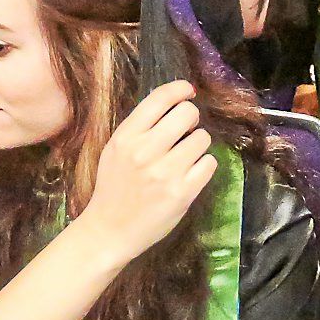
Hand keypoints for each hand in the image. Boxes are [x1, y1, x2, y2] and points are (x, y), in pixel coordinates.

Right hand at [74, 80, 218, 267]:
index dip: (180, 89)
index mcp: (126, 137)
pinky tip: (191, 173)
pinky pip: (209, 163)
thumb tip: (175, 102)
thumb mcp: (115, 150)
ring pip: (203, 138)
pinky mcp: (183, 193)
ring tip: (185, 157)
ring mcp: (166, 173)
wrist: (110, 230)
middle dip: (191, 120)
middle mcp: (145, 151)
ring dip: (197, 145)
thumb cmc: (114, 187)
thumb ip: (140, 127)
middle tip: (184, 132)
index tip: (187, 92)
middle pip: (188, 113)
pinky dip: (203, 166)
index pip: (160, 98)